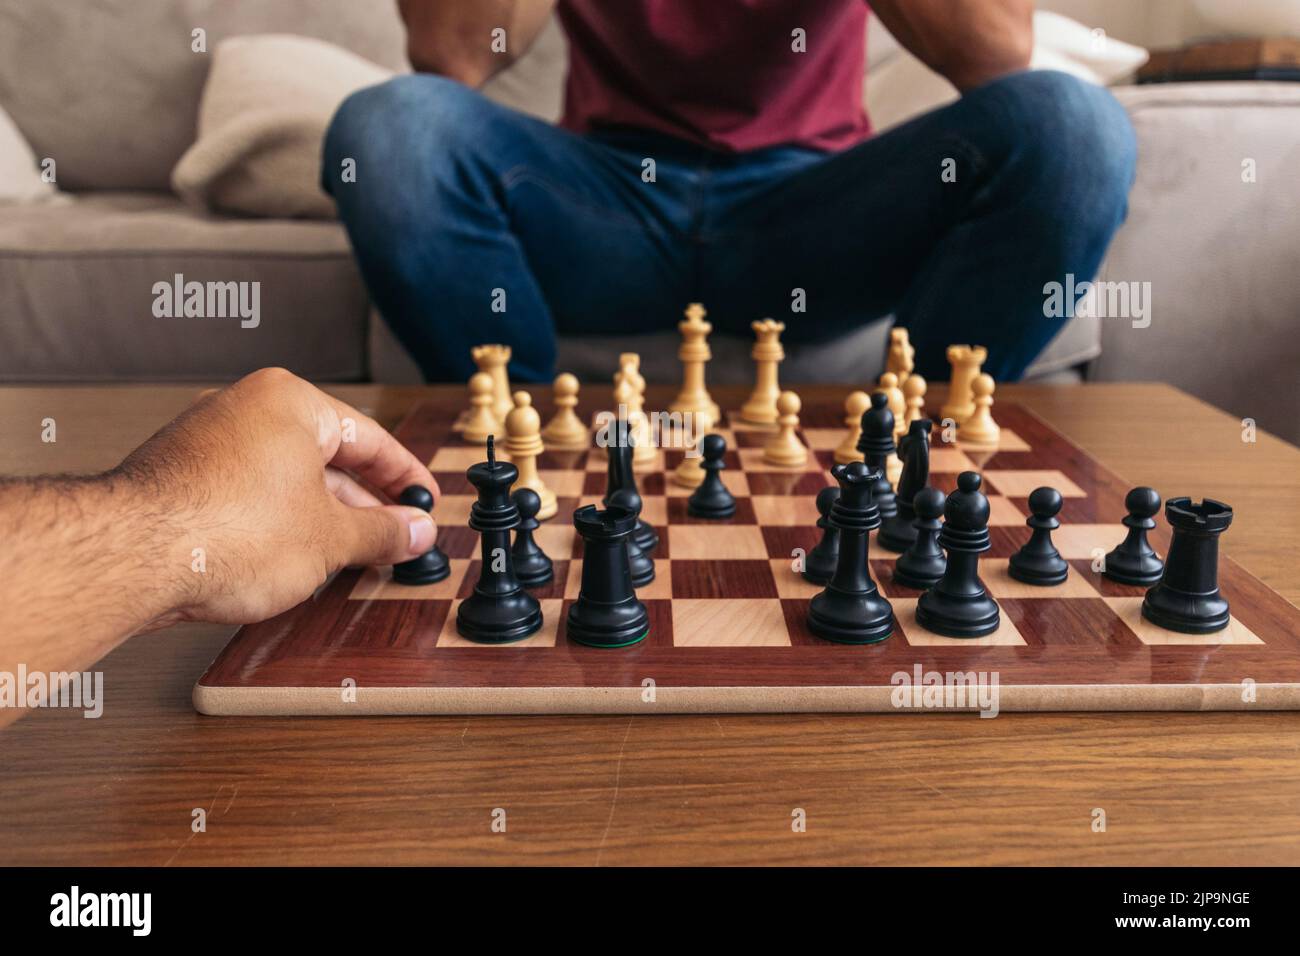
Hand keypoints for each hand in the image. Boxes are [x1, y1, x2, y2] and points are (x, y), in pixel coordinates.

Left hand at [119, 367, 439, 625]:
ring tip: (350, 555)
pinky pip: (248, 492)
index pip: (369, 438)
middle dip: (365, 503)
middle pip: (326, 456)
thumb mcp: (330, 538)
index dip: (406, 477)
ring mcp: (206, 440)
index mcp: (290, 401)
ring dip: (322, 516)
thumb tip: (415, 531)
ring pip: (285, 477)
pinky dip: (279, 520)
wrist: (131, 557)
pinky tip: (294, 556)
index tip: (425, 502)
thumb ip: (383, 532)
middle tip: (397, 536)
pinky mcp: (178, 475)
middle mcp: (244, 408)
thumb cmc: (224, 530)